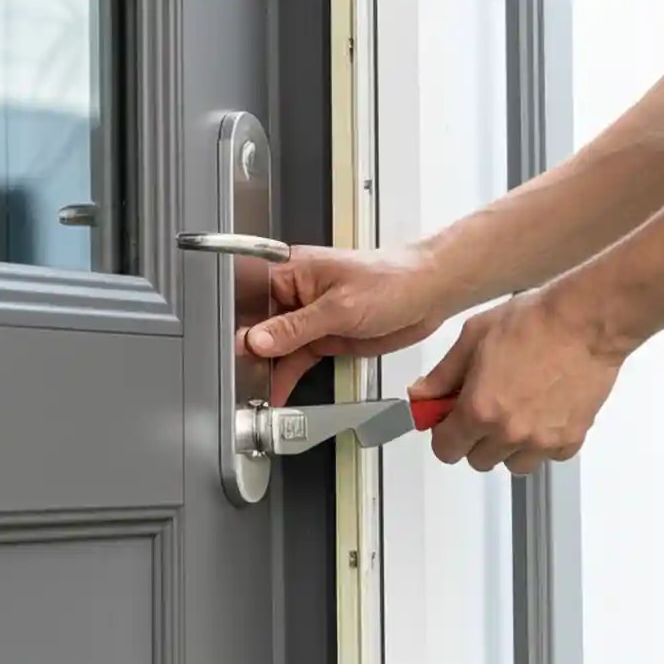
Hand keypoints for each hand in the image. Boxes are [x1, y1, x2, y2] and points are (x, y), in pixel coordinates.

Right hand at [245, 245, 452, 405]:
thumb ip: (296, 327)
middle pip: (259, 326)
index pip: (251, 298)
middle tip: (241, 378)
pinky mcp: (324, 336)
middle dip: (250, 352)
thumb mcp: (339, 307)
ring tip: (255, 393)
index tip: (234, 350)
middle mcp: (296, 293)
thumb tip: (258, 339)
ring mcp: (310, 317)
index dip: (239, 324)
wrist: (429, 293)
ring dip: (267, 368)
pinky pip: (296, 358)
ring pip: (277, 347)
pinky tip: (276, 392)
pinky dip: (287, 376)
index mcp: (293, 271)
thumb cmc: (392, 280)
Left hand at [408, 289, 625, 473]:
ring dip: (508, 446)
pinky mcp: (571, 439)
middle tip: (484, 409)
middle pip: (478, 460)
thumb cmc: (534, 322)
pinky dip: (542, 443)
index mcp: (479, 410)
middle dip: (475, 438)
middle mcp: (509, 432)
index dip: (444, 434)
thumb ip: (442, 375)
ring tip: (515, 411)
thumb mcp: (472, 338)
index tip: (449, 422)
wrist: (585, 320)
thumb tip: (422, 395)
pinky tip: (542, 413)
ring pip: (513, 464)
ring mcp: (542, 440)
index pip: (446, 450)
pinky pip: (547, 457)